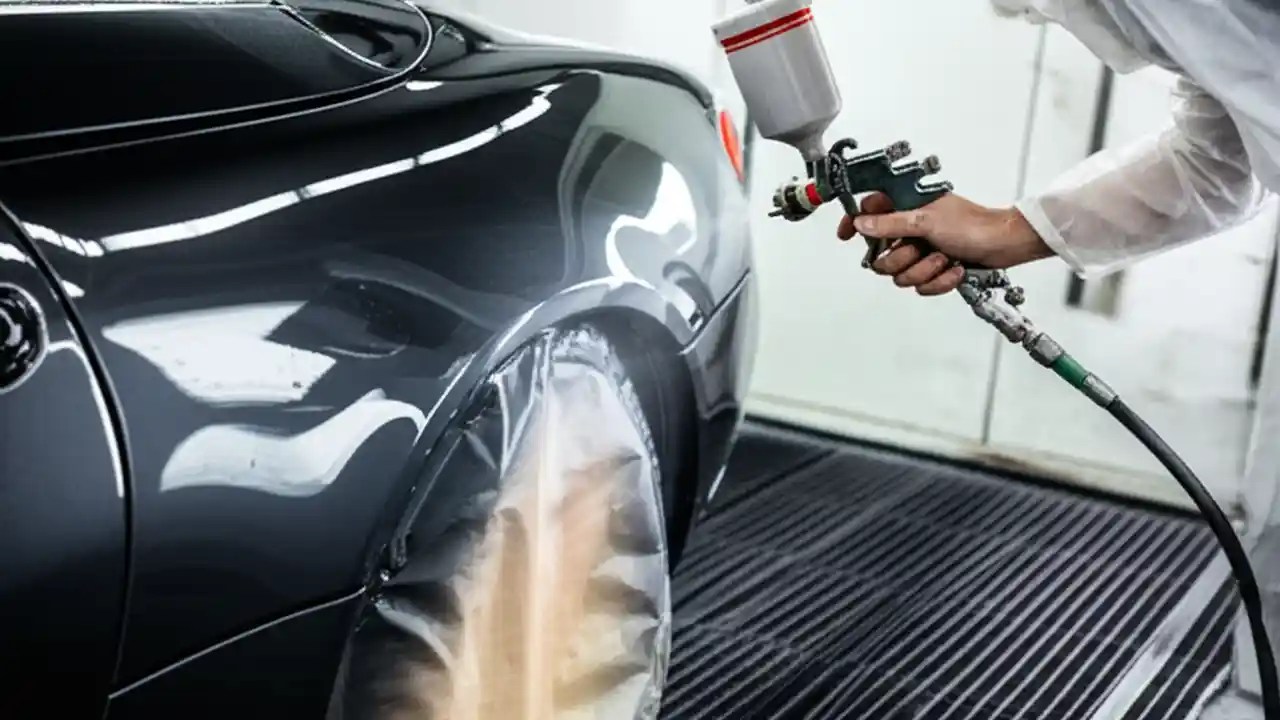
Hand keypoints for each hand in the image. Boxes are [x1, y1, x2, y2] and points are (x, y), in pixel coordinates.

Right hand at [836, 192, 1052, 295]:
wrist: (1002, 247)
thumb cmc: (972, 225)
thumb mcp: (926, 220)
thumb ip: (889, 222)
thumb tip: (860, 222)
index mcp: (905, 208)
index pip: (867, 212)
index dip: (854, 223)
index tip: (847, 235)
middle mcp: (909, 229)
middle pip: (880, 256)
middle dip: (902, 259)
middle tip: (920, 250)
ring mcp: (920, 251)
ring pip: (899, 275)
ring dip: (924, 271)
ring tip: (944, 259)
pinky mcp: (931, 270)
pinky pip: (919, 286)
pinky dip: (938, 282)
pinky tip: (953, 270)